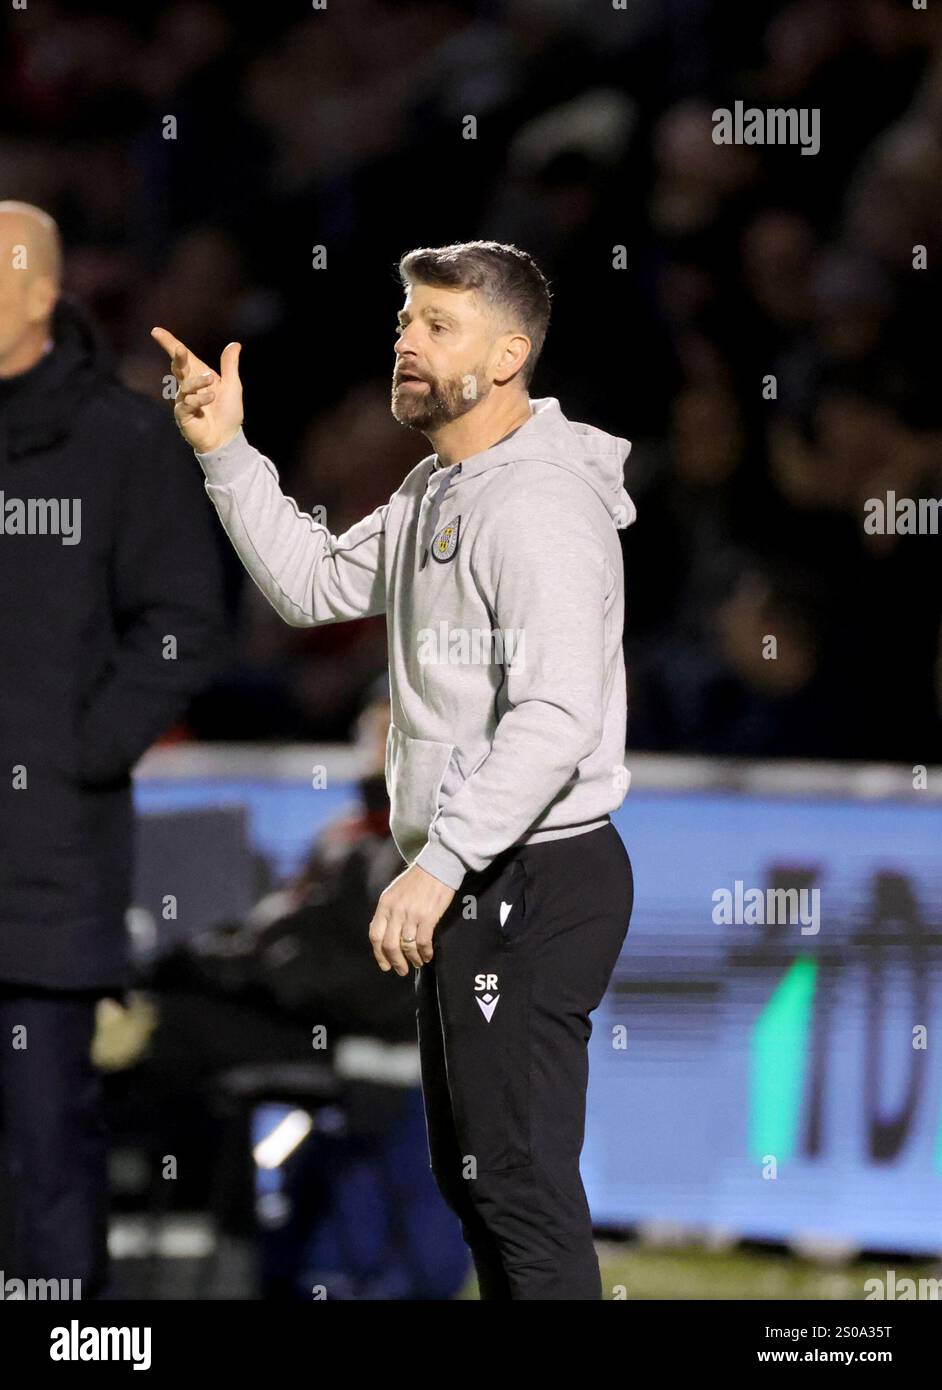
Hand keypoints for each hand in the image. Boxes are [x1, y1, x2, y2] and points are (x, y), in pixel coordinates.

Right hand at [151, 325, 243, 453]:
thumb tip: (235, 344)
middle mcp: (187, 386)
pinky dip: (199, 399)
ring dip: (198, 382)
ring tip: (211, 381)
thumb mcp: (233, 386)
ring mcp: (183, 400)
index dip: (169, 343)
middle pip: (177, 367)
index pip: (182, 357)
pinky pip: (187, 403)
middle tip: (179, 350)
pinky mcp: (183, 415)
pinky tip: (210, 399)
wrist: (227, 438)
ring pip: (185, 385)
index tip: (156, 331)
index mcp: (197, 376)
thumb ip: (230, 365)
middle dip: (177, 357)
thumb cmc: (228, 412)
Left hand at [369, 864, 455, 973]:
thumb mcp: (394, 892)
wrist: (437, 865)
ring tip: (417, 963)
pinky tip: (427, 956)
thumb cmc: (417, 880)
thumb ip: (388, 912)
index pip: (375, 935)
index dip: (379, 954)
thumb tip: (384, 935)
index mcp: (384, 904)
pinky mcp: (428, 917)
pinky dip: (424, 953)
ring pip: (407, 946)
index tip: (385, 965)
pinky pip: (422, 942)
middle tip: (401, 971)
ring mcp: (411, 914)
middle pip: (389, 945)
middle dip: (395, 962)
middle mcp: (395, 910)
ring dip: (412, 959)